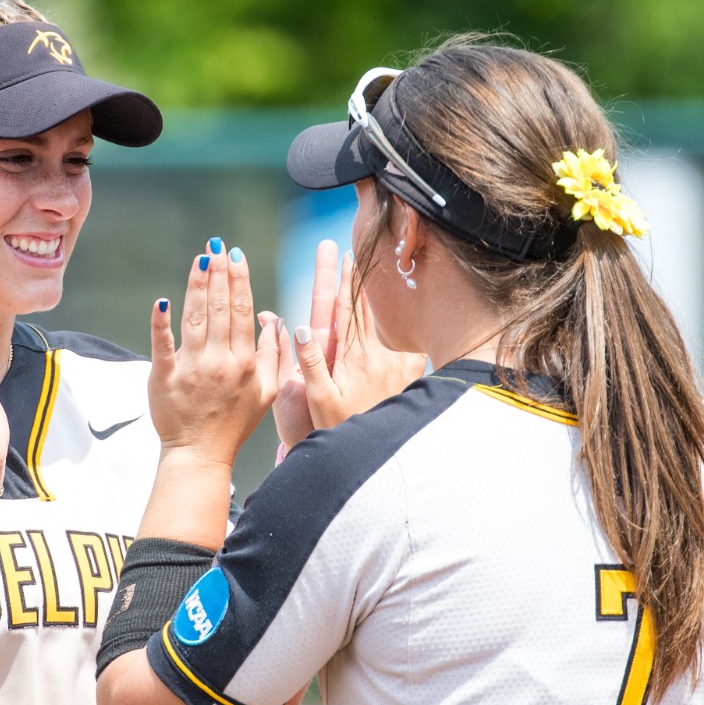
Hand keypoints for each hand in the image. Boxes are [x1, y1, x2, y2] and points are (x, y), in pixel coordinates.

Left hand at [147, 240, 282, 465]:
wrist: (200, 454)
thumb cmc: (234, 424)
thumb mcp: (266, 392)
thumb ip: (271, 355)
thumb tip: (274, 321)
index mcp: (245, 362)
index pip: (242, 312)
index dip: (239, 281)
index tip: (236, 256)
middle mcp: (220, 362)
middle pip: (220, 308)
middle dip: (218, 273)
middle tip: (216, 245)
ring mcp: (191, 369)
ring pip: (195, 319)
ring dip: (197, 285)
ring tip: (200, 258)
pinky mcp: (164, 378)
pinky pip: (162, 346)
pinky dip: (161, 324)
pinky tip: (162, 301)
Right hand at [276, 241, 425, 452]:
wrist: (374, 453)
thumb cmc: (339, 428)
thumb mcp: (316, 399)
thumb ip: (307, 362)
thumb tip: (296, 326)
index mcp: (350, 356)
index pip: (343, 310)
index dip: (341, 281)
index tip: (341, 256)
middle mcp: (374, 353)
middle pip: (365, 307)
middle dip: (360, 279)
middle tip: (359, 252)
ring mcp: (393, 361)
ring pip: (384, 319)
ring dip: (378, 296)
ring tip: (376, 273)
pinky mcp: (407, 372)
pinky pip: (405, 340)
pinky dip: (401, 322)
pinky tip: (405, 311)